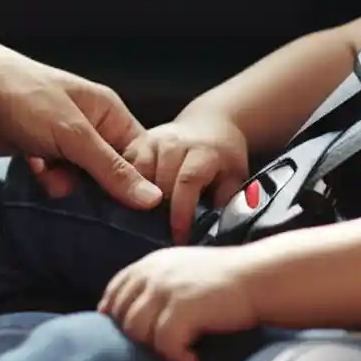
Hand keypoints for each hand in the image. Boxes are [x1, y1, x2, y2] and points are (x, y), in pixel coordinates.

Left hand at [0, 45, 162, 209]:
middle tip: (83, 192)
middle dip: (98, 187)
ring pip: (84, 180)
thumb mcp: (73, 136)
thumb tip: (152, 199)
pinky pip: (58, 179)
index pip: (140, 156)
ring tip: (51, 175)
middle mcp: (92, 126)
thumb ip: (111, 170)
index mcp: (109, 112)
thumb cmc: (23, 98)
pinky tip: (35, 170)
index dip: (138, 183)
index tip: (133, 210)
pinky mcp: (42, 152)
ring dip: (68, 185)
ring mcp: (66, 140)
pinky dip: (48, 180)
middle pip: (112, 172)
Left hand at [99, 246, 258, 360]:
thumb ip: (158, 282)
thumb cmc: (229, 279)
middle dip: (138, 336)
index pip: (116, 289)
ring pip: (137, 332)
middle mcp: (155, 272)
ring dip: (157, 348)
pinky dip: (178, 358)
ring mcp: (167, 289)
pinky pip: (164, 345)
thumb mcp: (185, 270)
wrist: (262, 277)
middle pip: (122, 315)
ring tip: (181, 351)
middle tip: (164, 345)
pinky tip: (194, 359)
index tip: (126, 332)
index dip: (114, 313)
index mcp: (153, 262)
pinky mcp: (183, 308)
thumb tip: (130, 310)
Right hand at [122, 115, 249, 243]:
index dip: (181, 212)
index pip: (187, 182)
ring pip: (137, 177)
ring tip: (152, 219)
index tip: (179, 237)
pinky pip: (126, 169)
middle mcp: (174, 143)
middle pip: (159, 183)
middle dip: (161, 212)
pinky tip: (137, 202)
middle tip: (165, 234)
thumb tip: (216, 228)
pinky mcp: (136, 143)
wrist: (209, 123)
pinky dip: (128, 188)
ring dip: (141, 200)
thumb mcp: (235, 176)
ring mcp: (152, 141)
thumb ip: (228, 201)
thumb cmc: (223, 155)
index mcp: (201, 151)